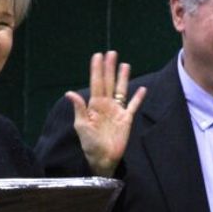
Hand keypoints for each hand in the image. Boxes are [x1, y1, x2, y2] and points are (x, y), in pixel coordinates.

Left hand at [68, 51, 145, 175]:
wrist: (102, 158)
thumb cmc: (89, 143)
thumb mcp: (81, 126)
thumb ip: (79, 108)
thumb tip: (69, 92)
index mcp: (94, 105)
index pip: (96, 83)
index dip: (97, 70)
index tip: (97, 56)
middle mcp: (106, 105)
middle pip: (109, 82)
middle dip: (109, 68)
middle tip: (111, 53)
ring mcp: (117, 111)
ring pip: (121, 90)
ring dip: (123, 77)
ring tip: (125, 64)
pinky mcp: (126, 119)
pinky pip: (133, 106)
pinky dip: (138, 98)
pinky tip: (143, 89)